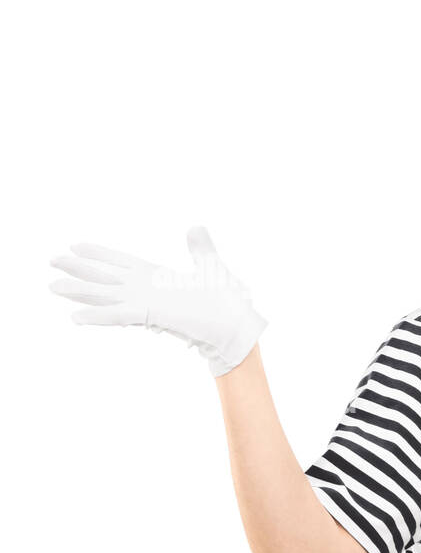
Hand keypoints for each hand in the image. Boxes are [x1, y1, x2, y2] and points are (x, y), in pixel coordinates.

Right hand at [49, 226, 266, 375]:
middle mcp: (147, 289)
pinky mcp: (152, 315)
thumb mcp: (211, 266)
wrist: (236, 325)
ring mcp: (147, 303)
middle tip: (51, 261)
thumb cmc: (226, 301)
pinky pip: (119, 315)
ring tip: (53, 286)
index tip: (76, 245)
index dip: (99, 254)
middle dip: (79, 269)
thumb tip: (196, 227)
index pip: (121, 262)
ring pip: (106, 296)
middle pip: (106, 276)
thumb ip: (200, 247)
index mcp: (157, 276)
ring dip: (79, 292)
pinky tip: (75, 316)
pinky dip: (98, 316)